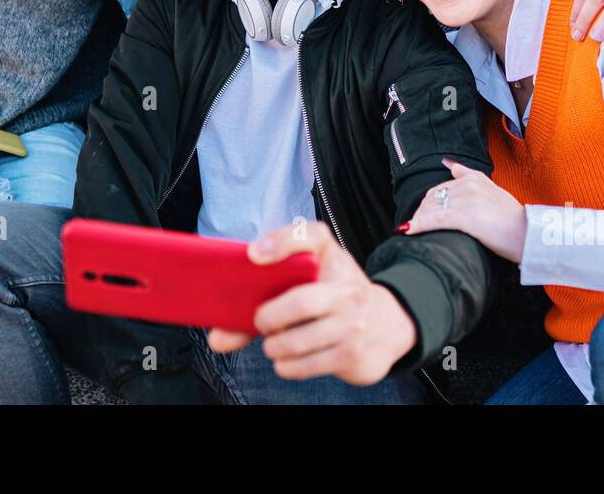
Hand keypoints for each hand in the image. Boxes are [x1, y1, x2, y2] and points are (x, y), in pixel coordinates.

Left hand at [207, 221, 417, 385]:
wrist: (387, 324)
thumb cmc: (333, 296)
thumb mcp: (312, 281)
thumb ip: (265, 296)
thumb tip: (217, 338)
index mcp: (332, 257)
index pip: (311, 237)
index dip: (280, 243)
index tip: (252, 255)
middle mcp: (348, 287)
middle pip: (300, 302)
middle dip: (268, 318)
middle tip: (260, 321)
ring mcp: (354, 322)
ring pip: (298, 340)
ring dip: (274, 347)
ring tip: (273, 343)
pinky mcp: (354, 354)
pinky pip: (306, 365)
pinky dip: (286, 365)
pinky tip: (287, 358)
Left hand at [402, 159, 526, 262]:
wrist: (528, 235)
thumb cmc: (511, 217)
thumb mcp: (492, 189)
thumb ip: (469, 175)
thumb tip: (448, 163)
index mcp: (474, 178)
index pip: (440, 188)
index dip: (428, 203)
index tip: (422, 215)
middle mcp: (469, 186)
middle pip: (433, 198)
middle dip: (421, 212)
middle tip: (415, 225)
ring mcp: (468, 201)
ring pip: (432, 208)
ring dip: (418, 220)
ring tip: (413, 230)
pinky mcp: (467, 218)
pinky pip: (436, 220)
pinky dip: (419, 225)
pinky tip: (409, 231)